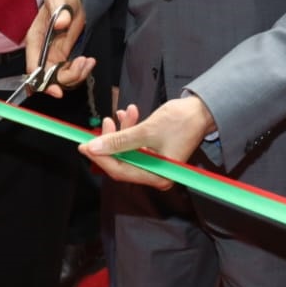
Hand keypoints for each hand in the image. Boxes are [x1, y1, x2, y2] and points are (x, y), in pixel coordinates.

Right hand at [22, 0, 92, 97]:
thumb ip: (59, 9)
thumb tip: (60, 23)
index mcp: (35, 40)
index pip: (33, 67)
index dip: (41, 82)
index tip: (57, 90)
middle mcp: (42, 53)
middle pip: (48, 78)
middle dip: (66, 78)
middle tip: (82, 65)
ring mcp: (53, 57)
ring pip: (61, 79)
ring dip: (77, 75)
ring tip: (89, 61)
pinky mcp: (64, 59)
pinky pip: (71, 74)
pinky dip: (81, 72)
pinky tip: (90, 61)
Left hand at [79, 95, 216, 189]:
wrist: (201, 110)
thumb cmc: (180, 121)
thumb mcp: (146, 130)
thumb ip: (119, 141)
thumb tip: (93, 148)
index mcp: (157, 176)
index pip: (120, 171)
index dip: (100, 158)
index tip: (84, 144)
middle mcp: (155, 174)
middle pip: (121, 161)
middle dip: (110, 141)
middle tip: (104, 123)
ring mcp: (155, 163)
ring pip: (126, 150)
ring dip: (121, 131)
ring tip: (124, 113)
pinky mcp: (154, 152)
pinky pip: (134, 143)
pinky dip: (130, 129)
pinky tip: (129, 114)